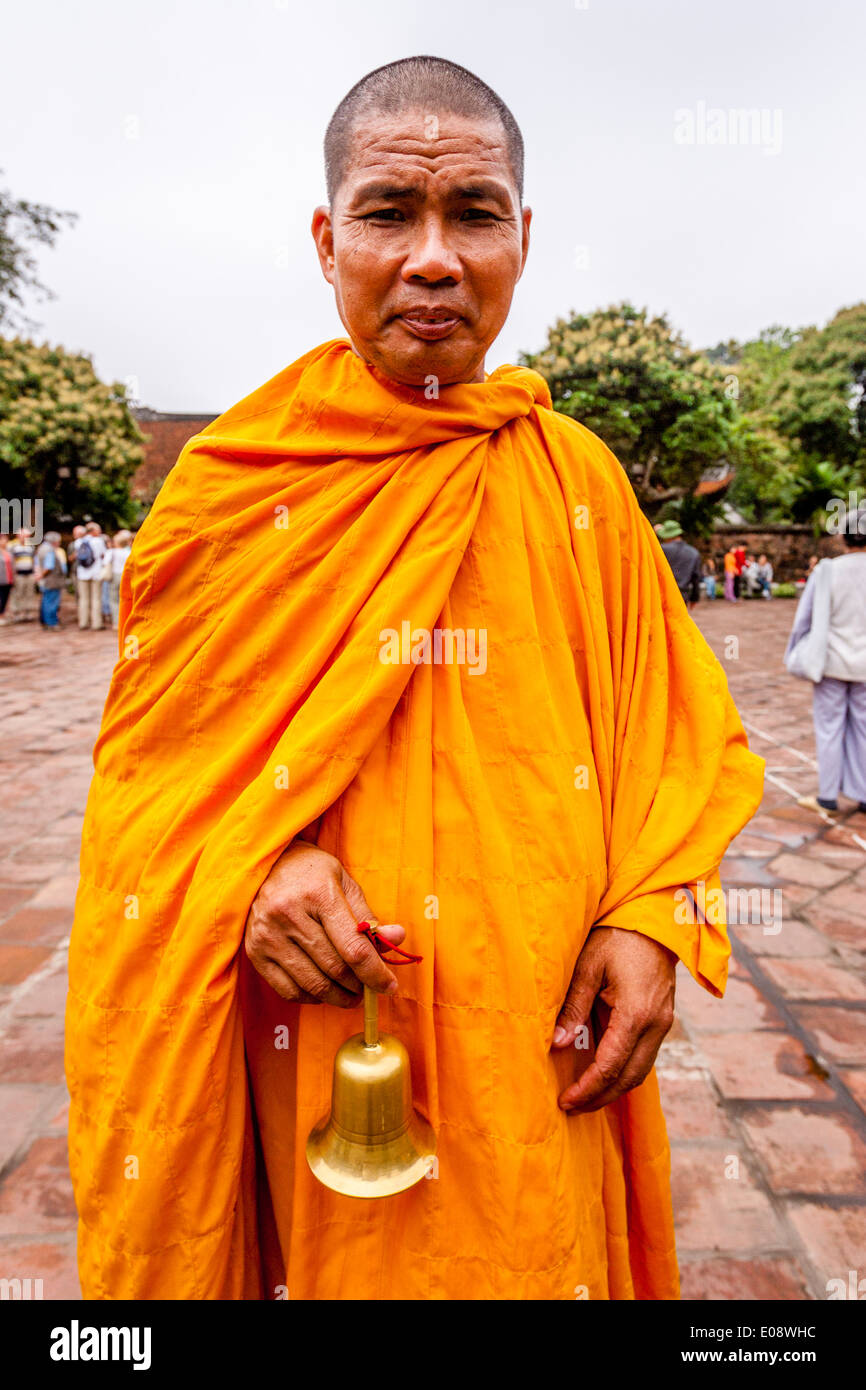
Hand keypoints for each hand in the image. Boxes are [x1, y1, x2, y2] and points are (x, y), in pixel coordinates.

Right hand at [244, 838, 404, 1006]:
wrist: (265, 863)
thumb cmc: (311, 873)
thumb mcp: (344, 882)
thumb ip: (368, 916)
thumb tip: (396, 938)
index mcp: (318, 893)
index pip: (353, 947)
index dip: (376, 973)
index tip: (390, 986)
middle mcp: (289, 914)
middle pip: (335, 968)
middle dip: (359, 986)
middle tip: (371, 989)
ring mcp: (268, 935)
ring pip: (313, 984)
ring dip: (339, 997)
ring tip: (352, 994)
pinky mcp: (255, 952)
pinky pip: (288, 990)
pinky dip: (312, 997)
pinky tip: (324, 990)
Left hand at [551, 926, 675, 1112]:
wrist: (652, 920)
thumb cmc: (616, 938)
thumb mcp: (587, 967)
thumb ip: (573, 1006)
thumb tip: (557, 1044)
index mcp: (636, 1013)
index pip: (611, 1066)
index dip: (588, 1089)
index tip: (566, 1101)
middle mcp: (656, 1024)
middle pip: (629, 1078)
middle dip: (600, 1098)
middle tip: (570, 1107)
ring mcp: (664, 1024)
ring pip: (640, 1071)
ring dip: (612, 1088)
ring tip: (582, 1097)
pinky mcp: (662, 1020)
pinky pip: (643, 1056)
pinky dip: (623, 1071)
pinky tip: (601, 1074)